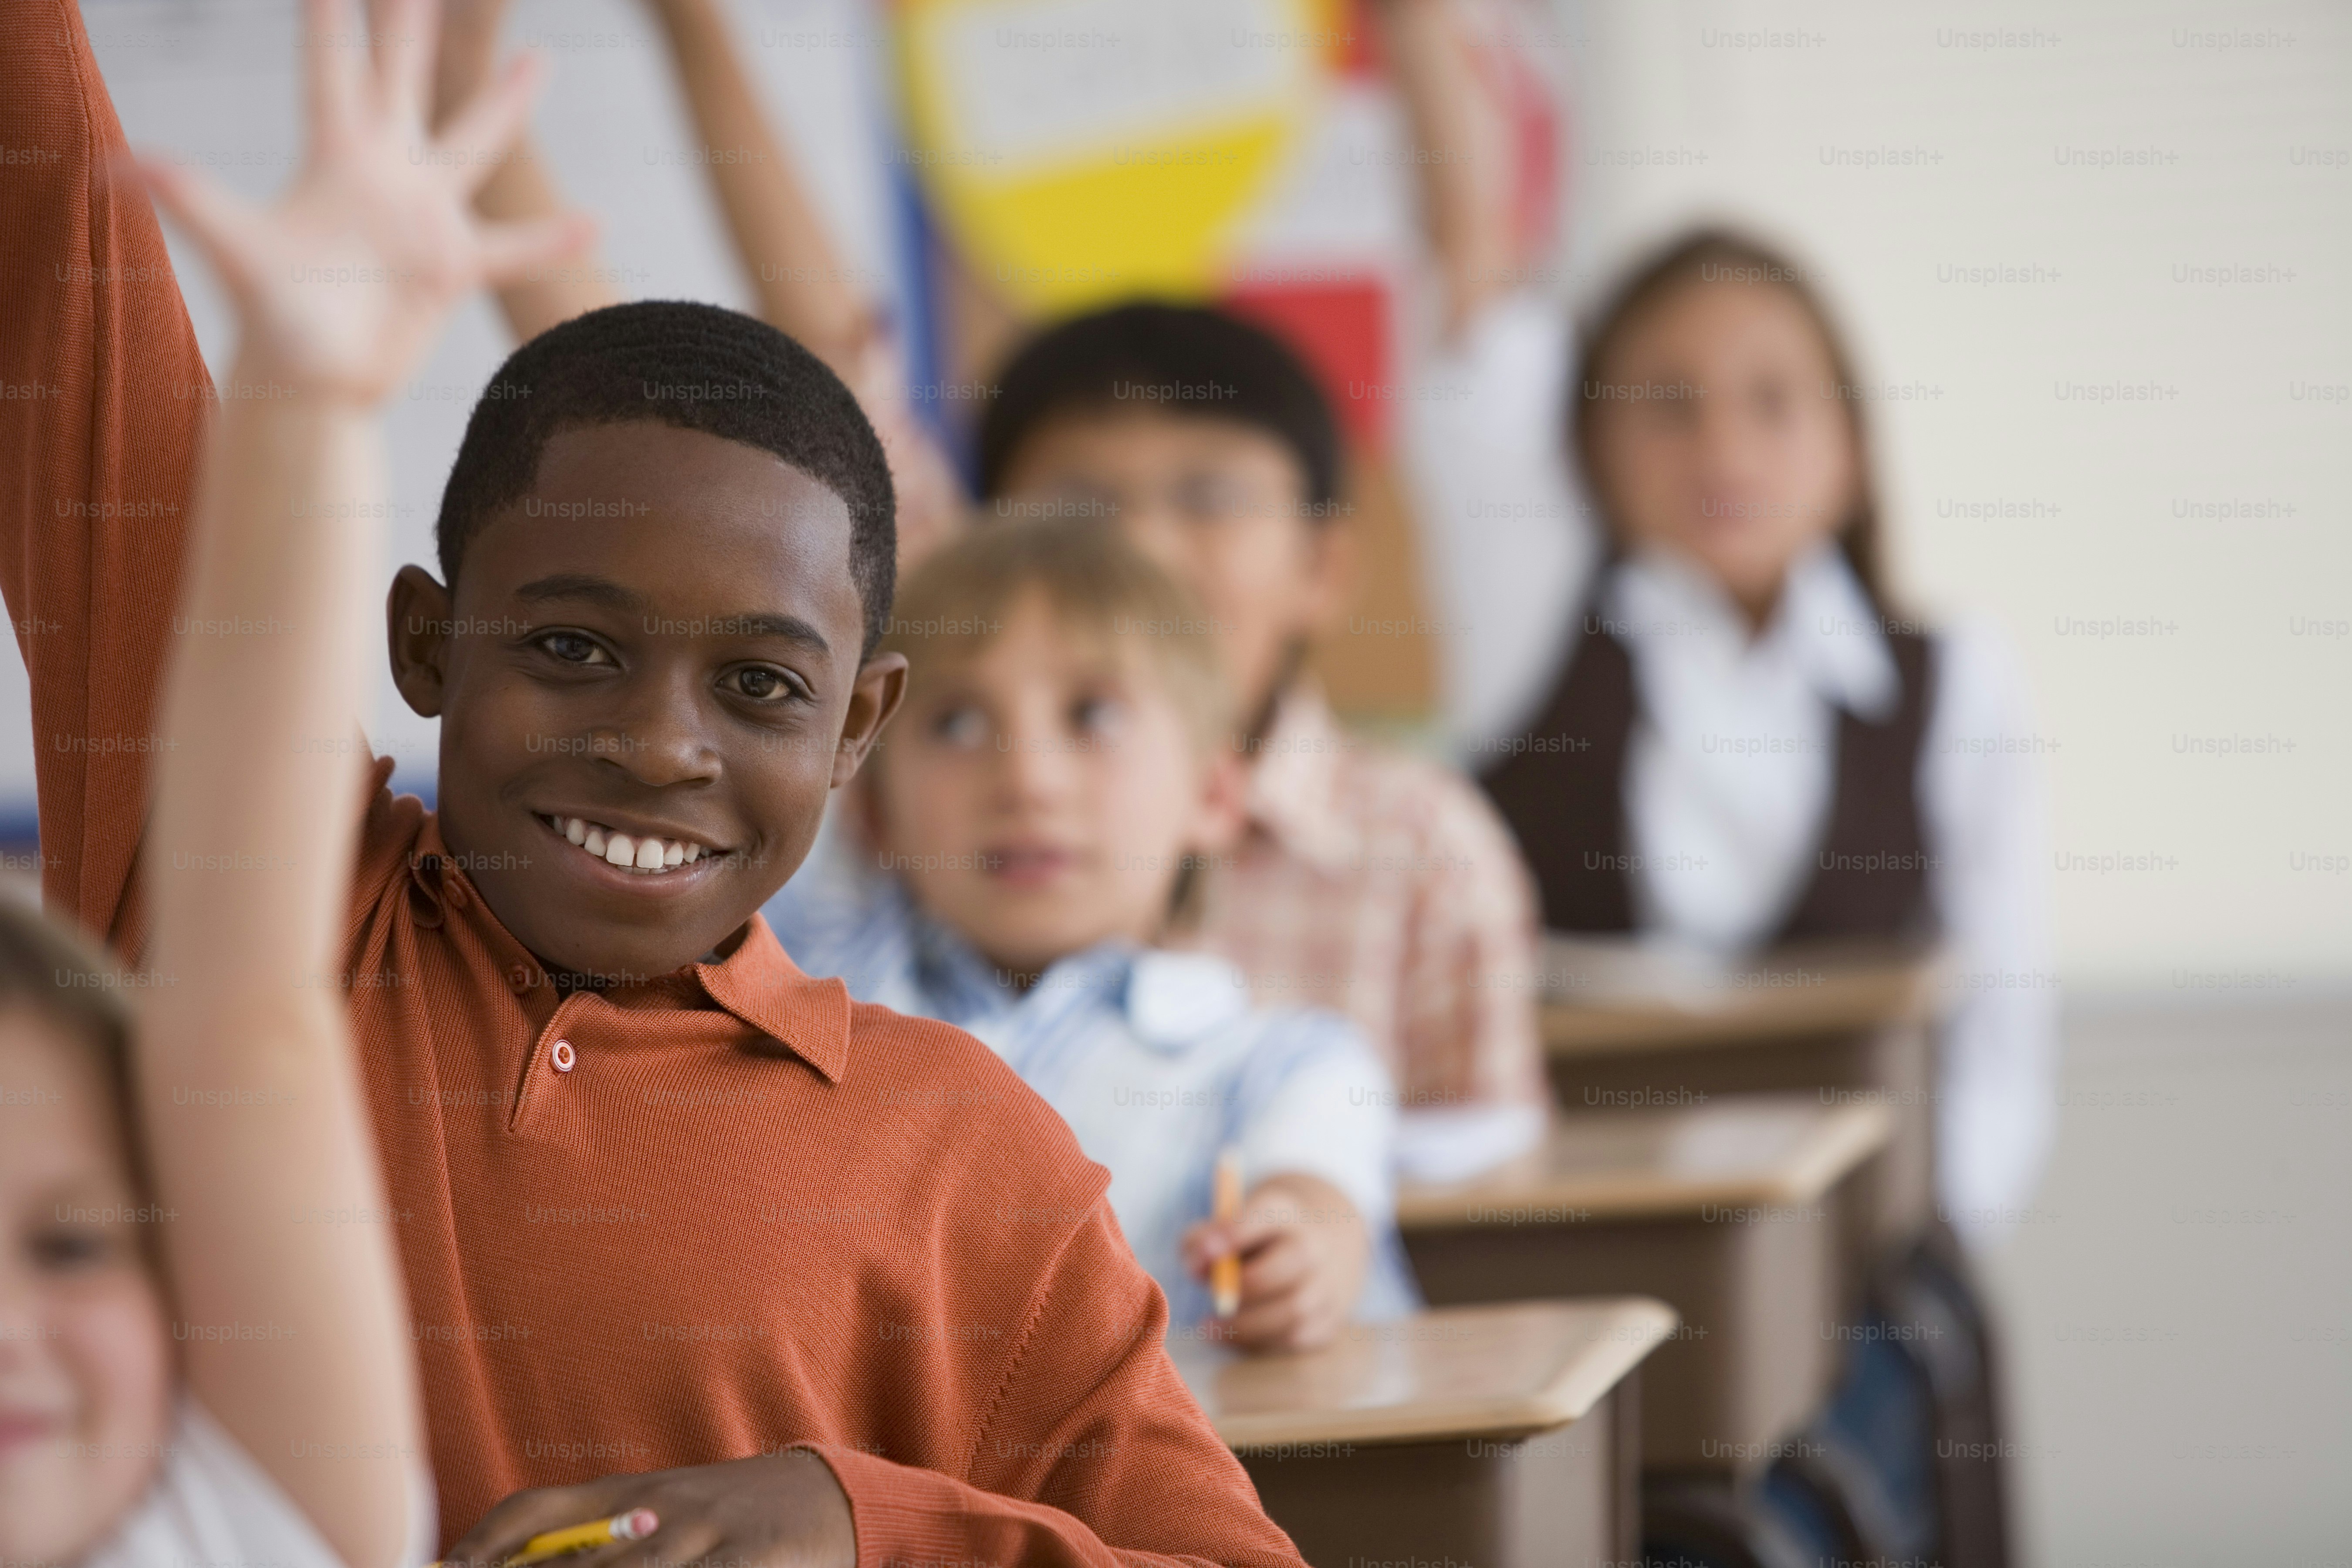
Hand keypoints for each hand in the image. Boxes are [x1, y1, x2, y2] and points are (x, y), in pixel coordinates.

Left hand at [132, 0, 590, 403]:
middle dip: (410, 31)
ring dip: (504, 104)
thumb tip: (118, 164)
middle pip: (402, 85)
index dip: (332, 23)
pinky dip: (553, 239)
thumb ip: (190, 200)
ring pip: (474, 146)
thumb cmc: (271, 318)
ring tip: (534, 61)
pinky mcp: (453, 268)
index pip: (333, 76)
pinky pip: (515, 249)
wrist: (313, 381)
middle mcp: (384, 177)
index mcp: (335, 162)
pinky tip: (593, 222)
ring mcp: (424, 219)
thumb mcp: (235, 251)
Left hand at [446, 1451, 855, 1567]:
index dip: (477, 1548)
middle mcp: (656, 1508)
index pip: (533, 1511)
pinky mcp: (747, 1559)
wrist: (829, 1497)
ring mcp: (703, 1534)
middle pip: (569, 1562)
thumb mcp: (659, 1518)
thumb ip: (594, 1544)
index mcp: (625, 1495)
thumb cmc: (724, 1520)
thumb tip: (504, 1565)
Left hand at [1181, 1174, 1370, 1351]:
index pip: (1262, 1216)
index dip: (1231, 1236)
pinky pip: (1297, 1338)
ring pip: (1293, 1311)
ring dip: (1246, 1325)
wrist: (1318, 1248)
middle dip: (1244, 1288)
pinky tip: (1237, 1336)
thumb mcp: (1229, 1225)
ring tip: (1210, 1326)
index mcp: (1283, 1212)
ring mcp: (1326, 1284)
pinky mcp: (1329, 1319)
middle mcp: (1313, 1245)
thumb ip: (1203, 1239)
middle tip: (1211, 1299)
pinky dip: (1262, 1342)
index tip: (1201, 1258)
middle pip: (1286, 1267)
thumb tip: (1197, 1267)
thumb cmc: (1257, 1240)